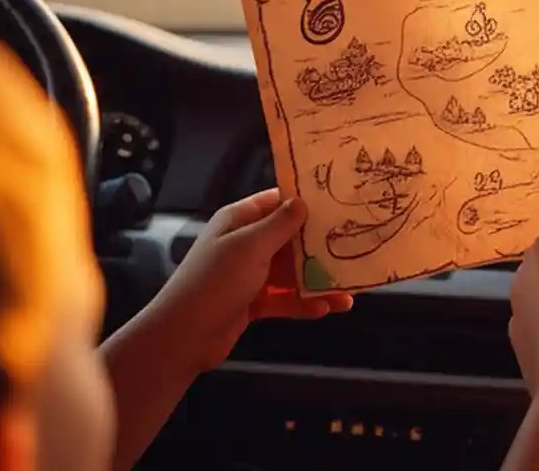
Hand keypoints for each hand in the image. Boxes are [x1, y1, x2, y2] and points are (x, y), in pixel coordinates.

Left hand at [148, 189, 353, 371]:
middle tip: (354, 246)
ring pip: (292, 272)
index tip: (339, 202)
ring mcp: (249, 275)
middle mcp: (245, 244)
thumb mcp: (250, 247)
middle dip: (320, 245)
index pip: (277, 202)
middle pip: (290, 239)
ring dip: (318, 280)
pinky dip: (304, 303)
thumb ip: (280, 225)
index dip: (306, 201)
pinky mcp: (253, 302)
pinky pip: (285, 298)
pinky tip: (327, 308)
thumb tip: (303, 201)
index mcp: (240, 222)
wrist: (184, 336)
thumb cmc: (215, 282)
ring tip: (348, 289)